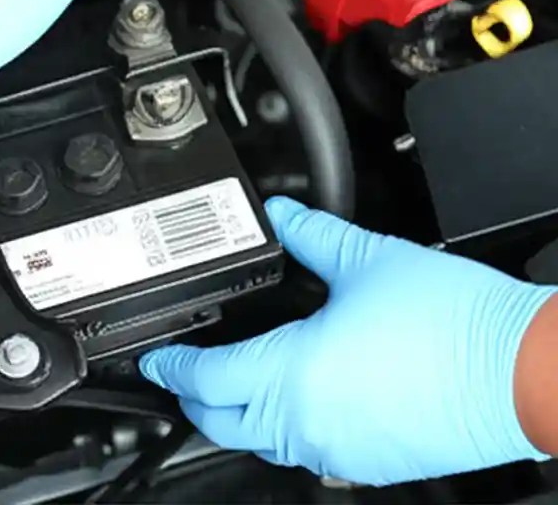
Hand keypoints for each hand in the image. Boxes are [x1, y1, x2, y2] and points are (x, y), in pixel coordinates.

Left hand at [139, 197, 555, 485]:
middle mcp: (305, 423)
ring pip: (262, 441)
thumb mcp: (369, 261)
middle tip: (186, 370)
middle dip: (194, 397)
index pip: (203, 380)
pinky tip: (301, 396)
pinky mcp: (369, 464)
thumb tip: (282, 214)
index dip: (172, 367)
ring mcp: (336, 451)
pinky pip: (307, 452)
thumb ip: (312, 235)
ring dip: (241, 413)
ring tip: (239, 377)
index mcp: (290, 374)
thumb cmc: (457, 324)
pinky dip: (288, 427)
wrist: (526, 371)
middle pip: (220, 422)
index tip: (157, 358)